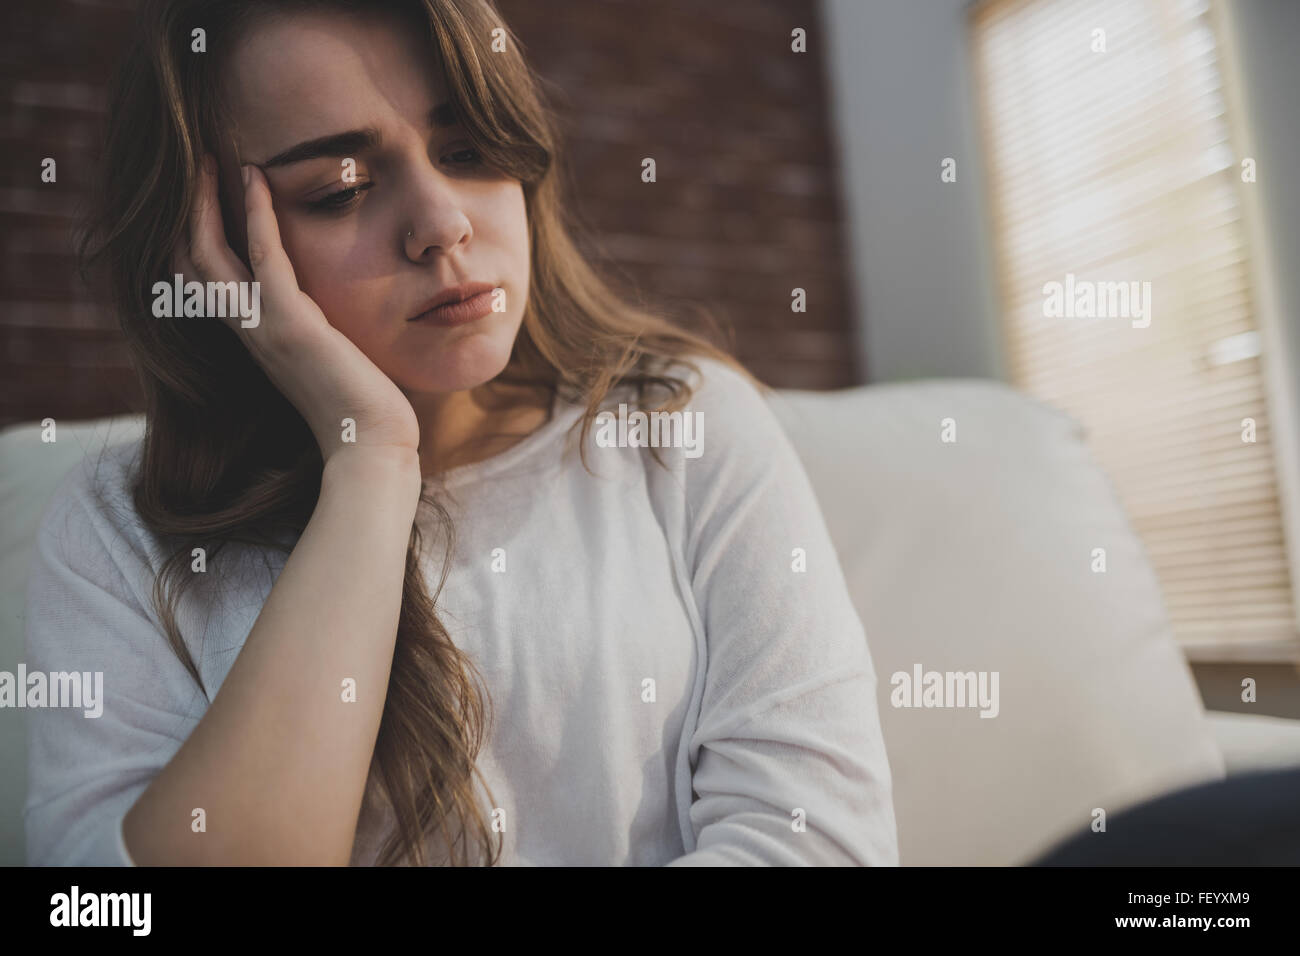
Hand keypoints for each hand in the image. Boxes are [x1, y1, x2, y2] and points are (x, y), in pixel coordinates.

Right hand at [172, 155, 420, 468]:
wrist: (371, 446)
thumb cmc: (361, 410)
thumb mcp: (329, 360)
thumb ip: (317, 331)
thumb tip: (333, 314)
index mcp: (256, 339)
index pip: (205, 284)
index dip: (195, 240)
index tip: (204, 200)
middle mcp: (249, 331)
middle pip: (192, 262)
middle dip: (190, 212)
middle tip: (196, 166)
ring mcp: (265, 327)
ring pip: (211, 254)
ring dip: (208, 203)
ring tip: (213, 160)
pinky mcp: (292, 324)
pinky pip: (265, 257)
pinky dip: (257, 214)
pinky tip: (256, 179)